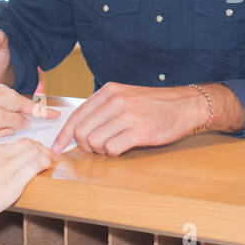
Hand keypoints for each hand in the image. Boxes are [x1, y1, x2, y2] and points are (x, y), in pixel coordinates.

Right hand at [0, 139, 55, 234]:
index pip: (6, 144)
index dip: (19, 148)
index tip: (24, 153)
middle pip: (22, 143)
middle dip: (36, 146)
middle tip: (42, 152)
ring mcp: (3, 168)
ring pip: (32, 151)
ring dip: (44, 153)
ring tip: (50, 157)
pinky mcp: (12, 183)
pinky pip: (34, 165)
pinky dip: (45, 162)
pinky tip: (49, 164)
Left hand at [52, 82, 208, 155]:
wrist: (186, 105)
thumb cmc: (154, 104)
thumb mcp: (125, 96)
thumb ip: (102, 109)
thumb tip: (77, 129)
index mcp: (109, 91)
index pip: (76, 115)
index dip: (64, 135)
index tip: (58, 147)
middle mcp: (116, 101)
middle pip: (81, 132)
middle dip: (85, 145)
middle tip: (97, 147)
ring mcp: (128, 115)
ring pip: (95, 142)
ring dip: (101, 150)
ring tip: (114, 145)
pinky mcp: (140, 131)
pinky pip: (112, 149)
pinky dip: (114, 153)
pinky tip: (123, 147)